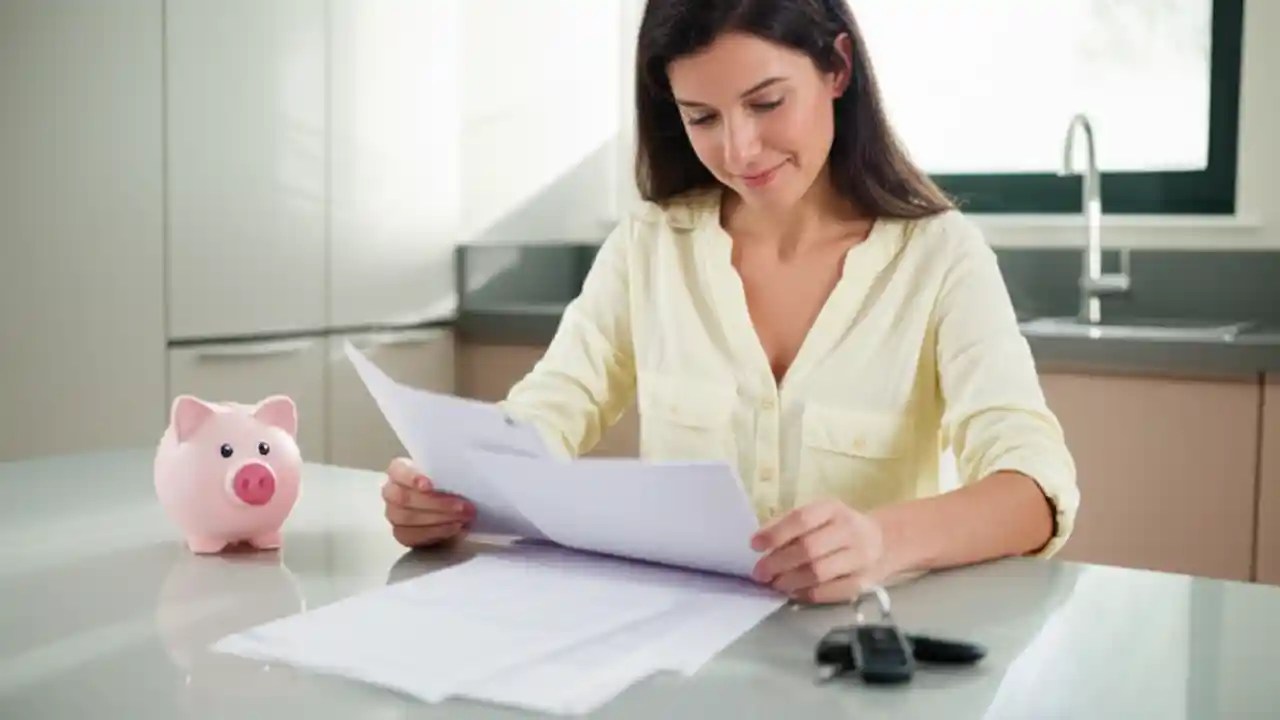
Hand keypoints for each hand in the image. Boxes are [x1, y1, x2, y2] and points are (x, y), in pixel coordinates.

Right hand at [382, 457, 473, 548]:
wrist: (450, 509)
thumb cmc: (448, 485)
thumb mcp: (449, 475)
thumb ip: (448, 473)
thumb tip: (463, 475)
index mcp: (399, 470)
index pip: (397, 471)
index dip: (411, 478)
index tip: (429, 485)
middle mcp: (391, 491)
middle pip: (404, 499)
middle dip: (437, 503)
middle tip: (462, 506)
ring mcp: (393, 514)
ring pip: (408, 519)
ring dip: (439, 519)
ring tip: (463, 518)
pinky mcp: (401, 534)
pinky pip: (413, 536)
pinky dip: (436, 532)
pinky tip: (454, 528)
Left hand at [749, 499, 885, 603]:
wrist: (882, 541)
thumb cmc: (836, 527)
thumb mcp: (817, 516)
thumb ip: (788, 525)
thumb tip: (759, 542)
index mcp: (833, 509)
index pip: (802, 519)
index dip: (776, 533)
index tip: (754, 545)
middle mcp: (850, 530)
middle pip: (809, 549)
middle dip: (779, 562)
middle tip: (759, 572)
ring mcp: (860, 557)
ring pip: (819, 573)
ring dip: (791, 581)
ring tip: (774, 584)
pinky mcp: (863, 582)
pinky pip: (831, 592)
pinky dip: (808, 594)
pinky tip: (794, 593)